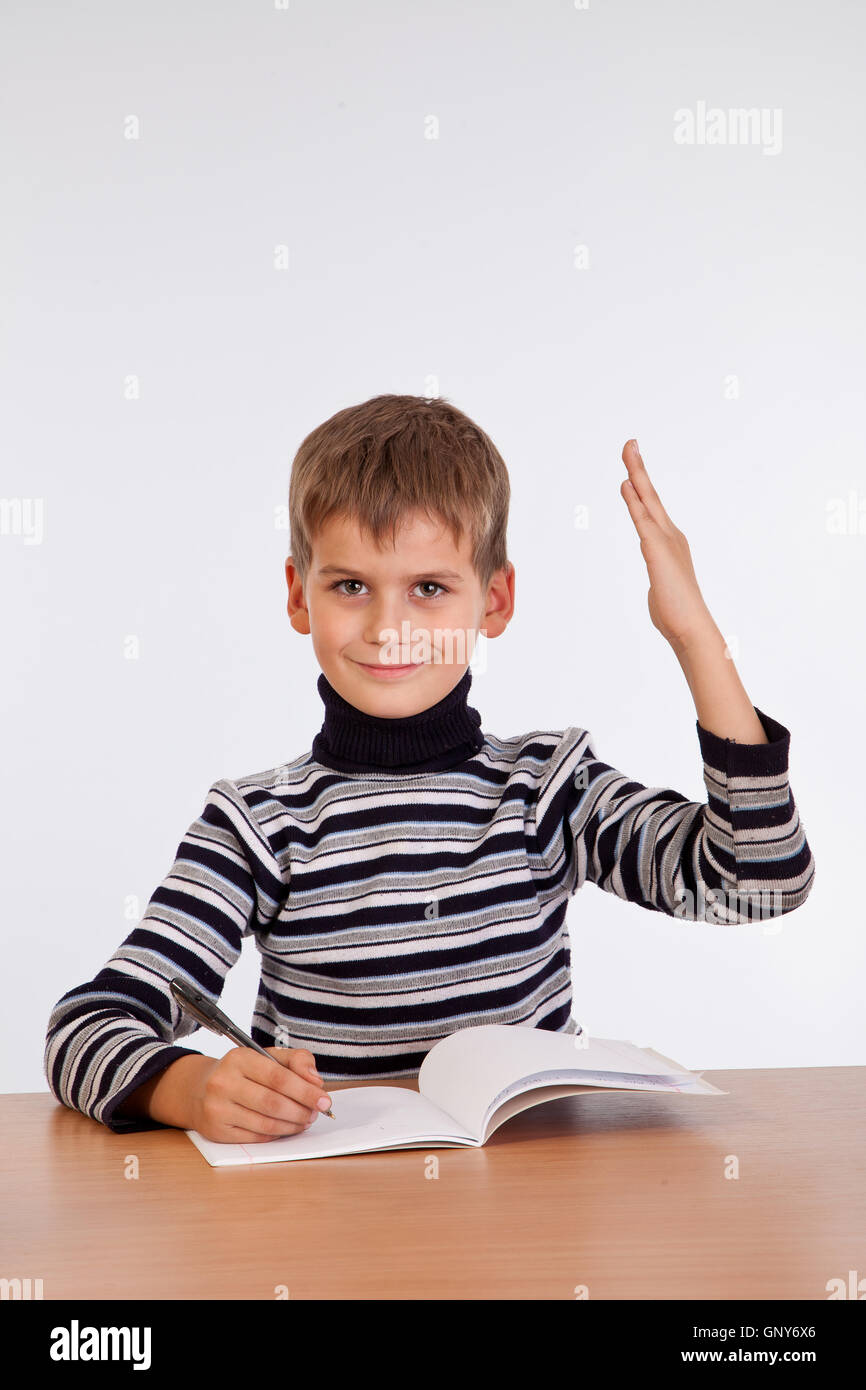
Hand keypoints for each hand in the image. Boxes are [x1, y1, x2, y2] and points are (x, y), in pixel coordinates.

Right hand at [189, 1046, 331, 1143]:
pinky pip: (256, 1137)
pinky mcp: (216, 1131)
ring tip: (304, 1121)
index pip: (278, 1077)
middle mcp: (223, 1083)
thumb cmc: (243, 1072)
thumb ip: (297, 1061)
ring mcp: (217, 1108)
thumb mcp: (268, 1056)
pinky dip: (277, 1134)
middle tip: (315, 1113)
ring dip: (292, 1125)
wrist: (200, 1089)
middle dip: (301, 1111)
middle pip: (273, 1103)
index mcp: (239, 1058)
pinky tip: (285, 1128)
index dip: (305, 1091)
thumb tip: (315, 1081)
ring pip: (266, 1123)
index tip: (324, 1100)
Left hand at [619, 439, 713, 649]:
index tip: (630, 472)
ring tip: (628, 452)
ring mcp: (665, 541)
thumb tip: (660, 584)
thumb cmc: (678, 614)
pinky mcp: (657, 551)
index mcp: (669, 543)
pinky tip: (625, 485)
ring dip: (636, 475)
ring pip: (646, 501)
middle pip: (650, 496)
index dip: (639, 489)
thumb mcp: (663, 589)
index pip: (650, 510)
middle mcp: (669, 536)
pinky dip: (634, 501)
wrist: (691, 628)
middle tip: (630, 444)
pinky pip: (641, 519)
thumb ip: (660, 579)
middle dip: (638, 469)